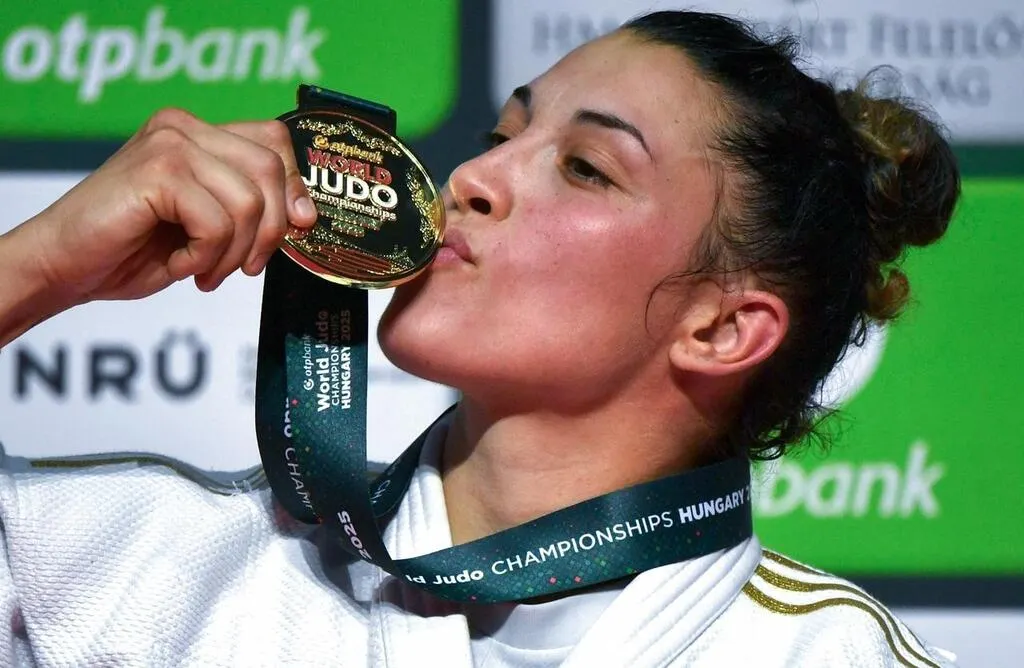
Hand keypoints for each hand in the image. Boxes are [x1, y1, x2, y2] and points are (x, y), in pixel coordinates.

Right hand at [20, 107, 316, 304]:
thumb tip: (307, 214)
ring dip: (233, 254)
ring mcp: (170, 144)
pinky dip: (204, 257)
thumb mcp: (207, 225)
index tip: (294, 230)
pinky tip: (178, 264)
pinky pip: (217, 223)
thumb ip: (250, 208)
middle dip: (268, 232)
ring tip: (203, 269)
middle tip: (243, 267)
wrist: (66, 265)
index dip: (294, 188)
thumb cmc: (133, 247)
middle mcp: (184, 127)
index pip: (275, 142)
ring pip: (248, 203)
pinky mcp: (158, 171)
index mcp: (199, 133)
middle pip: (270, 170)